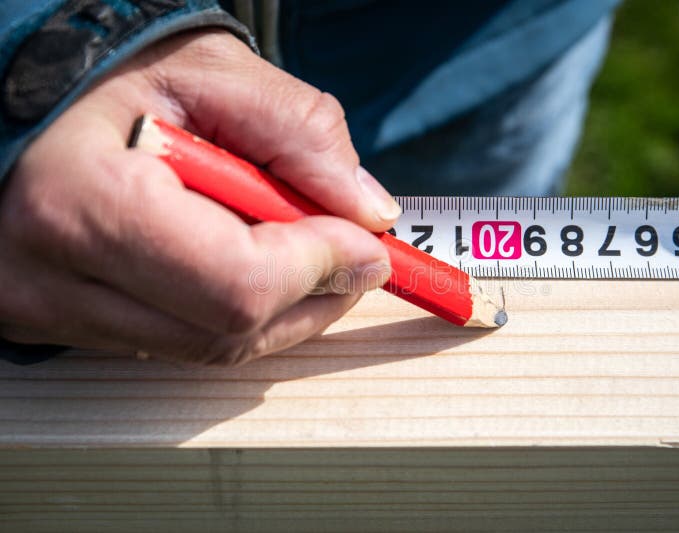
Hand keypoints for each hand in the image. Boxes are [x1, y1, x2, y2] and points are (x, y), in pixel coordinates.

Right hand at [0, 30, 399, 365]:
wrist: (21, 102)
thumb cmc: (109, 72)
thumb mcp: (210, 71)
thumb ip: (300, 133)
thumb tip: (368, 213)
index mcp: (82, 201)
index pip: (235, 283)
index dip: (320, 266)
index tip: (368, 242)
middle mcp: (53, 279)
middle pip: (229, 331)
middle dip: (314, 294)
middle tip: (352, 253)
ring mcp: (54, 312)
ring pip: (213, 348)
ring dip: (285, 307)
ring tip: (304, 248)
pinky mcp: (67, 325)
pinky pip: (184, 341)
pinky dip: (240, 310)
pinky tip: (250, 259)